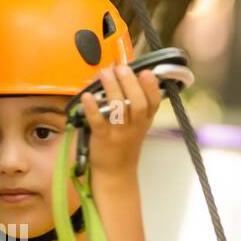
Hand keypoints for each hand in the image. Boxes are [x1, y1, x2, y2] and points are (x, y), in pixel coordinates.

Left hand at [77, 64, 162, 178]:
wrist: (115, 172)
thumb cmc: (124, 143)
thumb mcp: (136, 125)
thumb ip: (131, 102)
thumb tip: (114, 72)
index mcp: (144, 121)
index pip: (154, 103)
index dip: (151, 87)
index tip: (145, 72)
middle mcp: (135, 126)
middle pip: (138, 103)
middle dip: (130, 83)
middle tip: (120, 68)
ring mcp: (119, 133)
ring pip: (118, 109)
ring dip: (111, 89)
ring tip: (104, 73)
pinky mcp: (102, 138)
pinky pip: (97, 122)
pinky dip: (92, 108)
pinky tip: (86, 95)